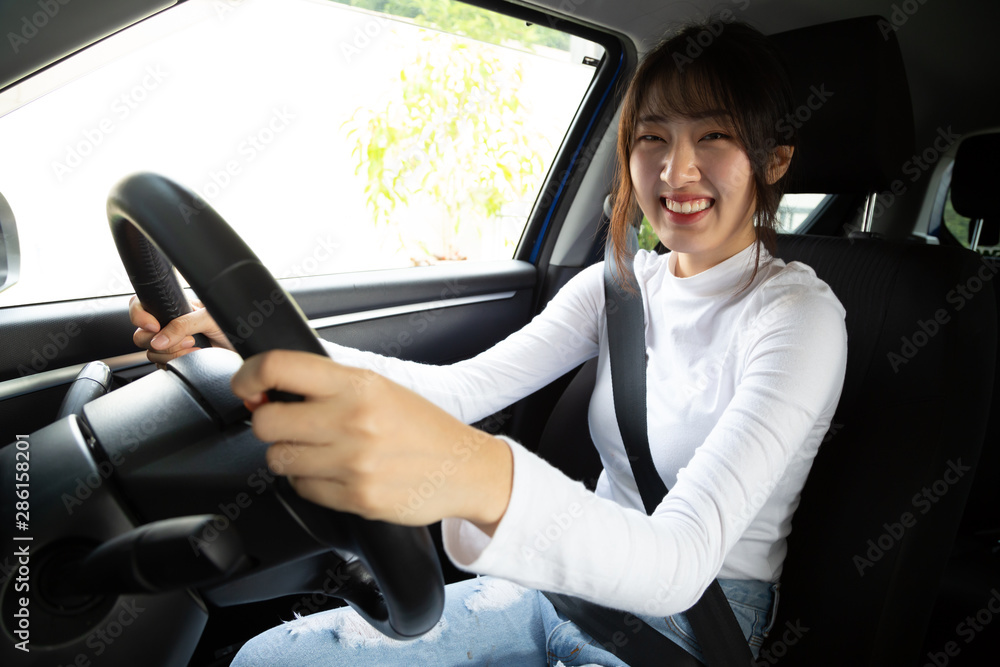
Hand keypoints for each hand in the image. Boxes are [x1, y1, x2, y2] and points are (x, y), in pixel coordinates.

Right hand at [130, 296, 234, 365]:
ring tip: (196, 347)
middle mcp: (170, 326)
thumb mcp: (208, 319)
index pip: (141, 306)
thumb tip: (157, 339)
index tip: (154, 326)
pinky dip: (177, 364)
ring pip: (152, 353)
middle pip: (142, 335)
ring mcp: (172, 346)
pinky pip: (163, 367)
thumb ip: (182, 324)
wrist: (248, 350)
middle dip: (160, 340)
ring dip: (173, 353)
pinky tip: (195, 357)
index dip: (140, 316)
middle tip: (187, 339)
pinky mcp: (177, 362)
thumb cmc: (234, 328)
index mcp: (175, 309)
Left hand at [230, 350, 512, 532]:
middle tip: (290, 424)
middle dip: (270, 423)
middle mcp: (353, 421)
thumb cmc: (421, 426)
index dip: (249, 375)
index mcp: (359, 384)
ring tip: (320, 450)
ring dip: (291, 456)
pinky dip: (311, 482)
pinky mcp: (356, 498)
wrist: (464, 468)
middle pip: (266, 422)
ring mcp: (354, 463)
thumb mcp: (380, 387)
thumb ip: (327, 385)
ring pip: (278, 460)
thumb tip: (266, 389)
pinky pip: (302, 489)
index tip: (247, 385)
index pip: (279, 368)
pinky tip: (338, 473)